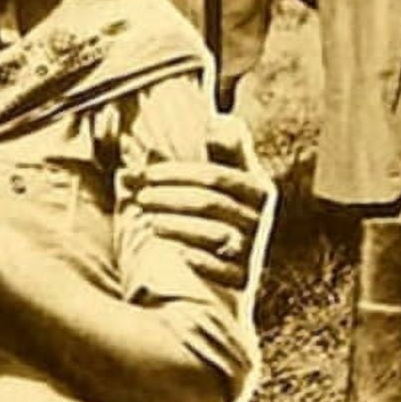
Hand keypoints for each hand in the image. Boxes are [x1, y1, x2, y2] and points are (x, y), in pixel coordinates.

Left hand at [129, 115, 272, 288]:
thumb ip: (220, 149)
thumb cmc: (219, 210)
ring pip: (215, 234)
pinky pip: (221, 269)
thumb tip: (214, 122)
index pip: (216, 176)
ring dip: (178, 227)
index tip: (147, 173)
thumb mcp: (223, 178)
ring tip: (150, 223)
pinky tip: (176, 252)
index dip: (179, 173)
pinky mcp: (243, 279)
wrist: (231, 266)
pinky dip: (197, 259)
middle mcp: (260, 217)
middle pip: (211, 204)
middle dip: (171, 198)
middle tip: (141, 197)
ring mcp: (253, 249)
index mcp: (257, 187)